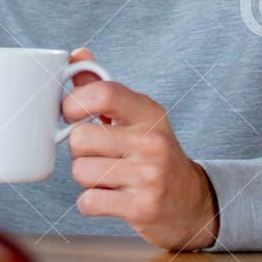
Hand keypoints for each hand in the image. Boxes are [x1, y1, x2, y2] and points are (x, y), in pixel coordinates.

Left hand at [60, 48, 218, 250]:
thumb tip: (78, 54)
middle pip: (80, 138)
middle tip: (95, 153)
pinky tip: (109, 198)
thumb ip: (103, 87)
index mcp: (148, 112)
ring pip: (80, 171)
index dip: (73, 102)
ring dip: (85, 178)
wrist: (191, 202)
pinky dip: (89, 204)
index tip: (69, 113)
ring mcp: (149, 176)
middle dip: (78, 149)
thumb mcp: (137, 116)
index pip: (103, 93)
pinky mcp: (143, 208)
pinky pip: (88, 202)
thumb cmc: (152, 153)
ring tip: (107, 176)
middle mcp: (152, 141)